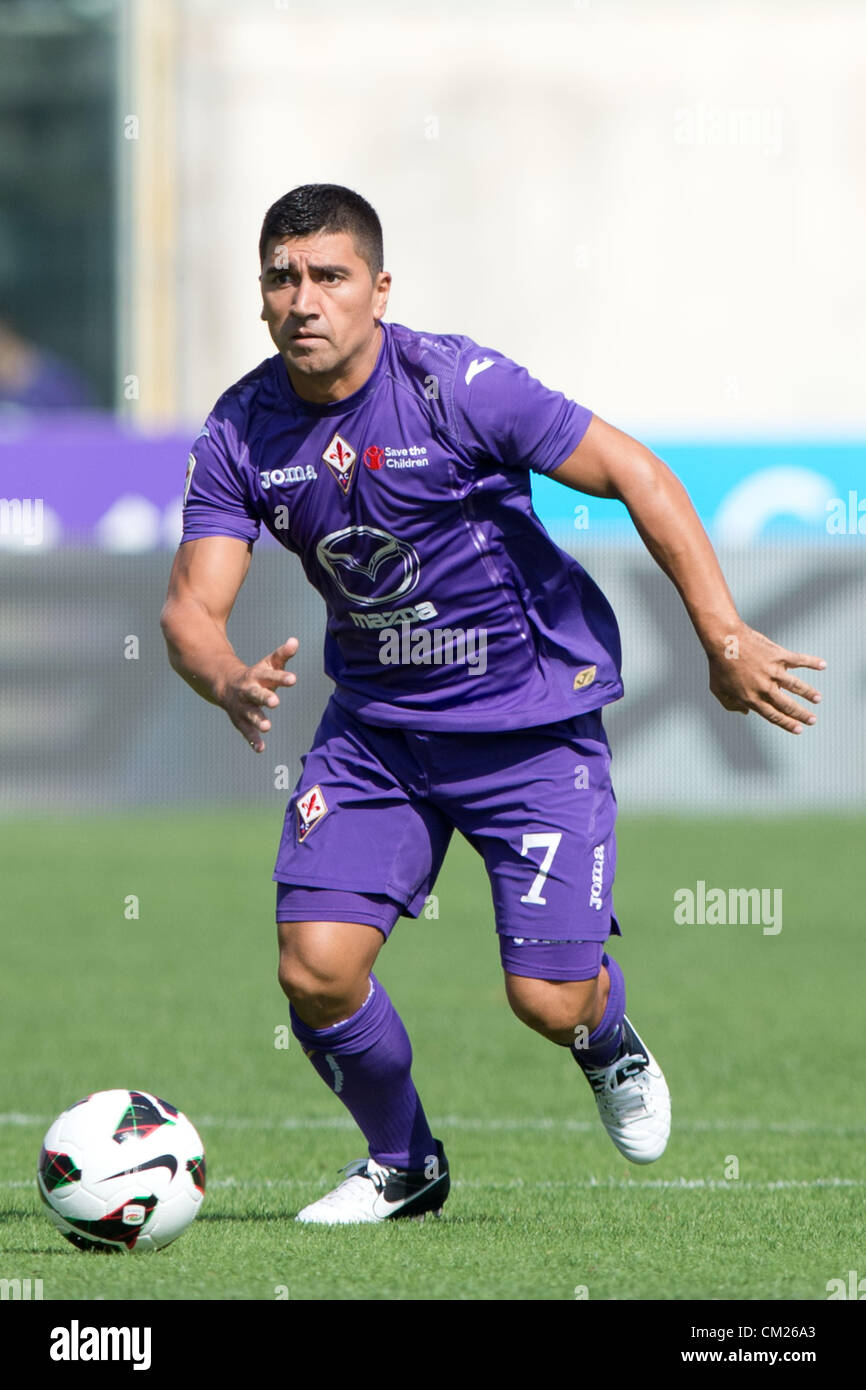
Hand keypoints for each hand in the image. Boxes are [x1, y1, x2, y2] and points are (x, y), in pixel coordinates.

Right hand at [221, 638, 298, 750]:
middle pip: (256, 694)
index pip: (271, 675)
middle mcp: (248, 691)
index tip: (293, 679)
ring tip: (268, 727)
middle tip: (276, 702)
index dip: (282, 677)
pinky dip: (252, 740)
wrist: (225, 685)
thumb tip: (295, 641)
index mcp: (257, 676)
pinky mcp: (240, 719)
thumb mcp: (268, 663)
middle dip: (265, 698)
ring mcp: (242, 706)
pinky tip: (260, 748)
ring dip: (258, 720)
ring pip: (249, 713)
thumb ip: (282, 655)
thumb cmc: (256, 675)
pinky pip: (245, 730)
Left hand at [707, 624, 824, 733]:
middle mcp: (765, 688)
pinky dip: (812, 663)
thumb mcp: (717, 690)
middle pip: (788, 705)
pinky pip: (799, 661)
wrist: (724, 641)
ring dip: (809, 693)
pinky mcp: (778, 656)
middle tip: (813, 720)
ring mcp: (773, 672)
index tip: (799, 729)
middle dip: (802, 714)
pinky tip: (823, 665)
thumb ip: (730, 705)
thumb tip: (744, 712)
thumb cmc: (719, 665)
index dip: (787, 724)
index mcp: (751, 698)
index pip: (773, 715)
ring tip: (818, 699)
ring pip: (796, 686)